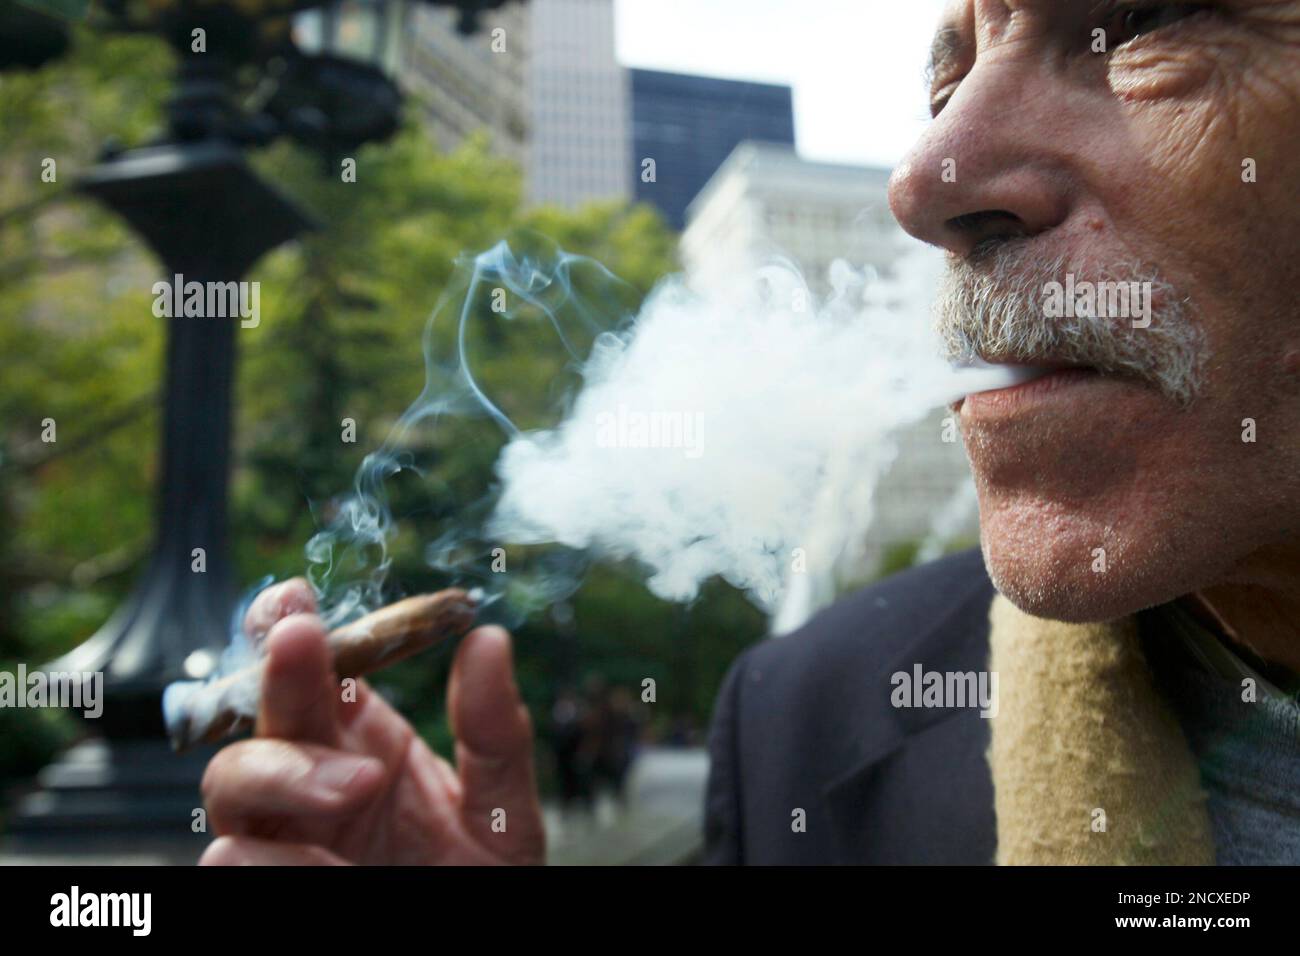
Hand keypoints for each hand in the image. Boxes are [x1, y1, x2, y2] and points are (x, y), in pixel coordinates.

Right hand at [198, 578, 544, 864]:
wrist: (472, 947)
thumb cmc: (477, 883)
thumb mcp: (502, 810)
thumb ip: (493, 733)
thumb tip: (489, 638)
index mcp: (362, 740)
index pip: (313, 670)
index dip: (287, 625)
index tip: (295, 596)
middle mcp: (309, 779)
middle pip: (257, 712)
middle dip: (276, 675)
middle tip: (302, 643)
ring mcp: (281, 837)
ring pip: (229, 781)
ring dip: (284, 773)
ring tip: (357, 789)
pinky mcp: (265, 887)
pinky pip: (233, 861)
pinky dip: (277, 857)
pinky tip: (332, 863)